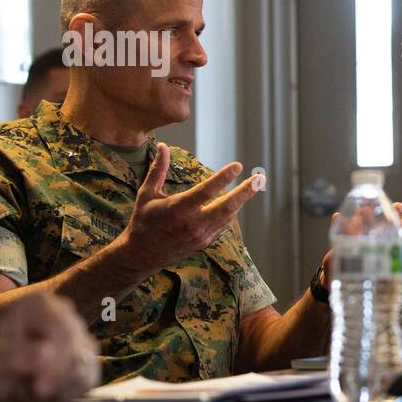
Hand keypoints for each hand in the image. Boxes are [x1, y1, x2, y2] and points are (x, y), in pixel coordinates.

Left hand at [0, 292, 100, 401]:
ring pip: (86, 363)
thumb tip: (45, 353)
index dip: (56, 362)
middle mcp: (65, 312)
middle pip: (77, 346)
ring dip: (62, 386)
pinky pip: (90, 377)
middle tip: (36, 396)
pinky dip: (71, 392)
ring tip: (34, 393)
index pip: (62, 330)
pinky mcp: (87, 357)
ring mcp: (80, 333)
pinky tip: (49, 395)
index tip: (39, 388)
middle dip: (58, 377)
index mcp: (38, 304)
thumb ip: (13, 355)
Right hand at [118, 143, 261, 273]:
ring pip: (228, 216)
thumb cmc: (143, 220)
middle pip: (227, 207)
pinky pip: (223, 225)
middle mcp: (193, 223)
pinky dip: (230, 212)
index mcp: (178, 209)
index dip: (223, 178)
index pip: (206, 191)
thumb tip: (162, 146)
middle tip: (260, 178)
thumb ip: (158, 170)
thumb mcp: (147, 194)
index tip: (238, 166)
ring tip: (253, 185)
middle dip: (246, 192)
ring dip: (241, 200)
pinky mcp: (205, 242)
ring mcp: (201, 235)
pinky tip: (235, 202)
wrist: (142, 255)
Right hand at [313, 201, 401, 292]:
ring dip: (365, 215)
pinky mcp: (342, 239)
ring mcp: (360, 234)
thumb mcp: (380, 281)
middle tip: (398, 206)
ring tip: (365, 210)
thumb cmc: (366, 278)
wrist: (344, 279)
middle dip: (393, 213)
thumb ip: (386, 282)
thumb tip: (393, 284)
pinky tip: (337, 217)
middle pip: (387, 221)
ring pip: (365, 221)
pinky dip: (338, 224)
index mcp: (390, 241)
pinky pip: (340, 230)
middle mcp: (377, 234)